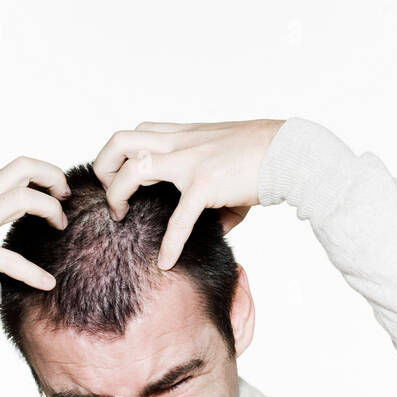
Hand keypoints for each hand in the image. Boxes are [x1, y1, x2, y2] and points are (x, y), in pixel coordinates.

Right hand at [0, 157, 70, 300]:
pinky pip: (10, 260)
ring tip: (61, 229)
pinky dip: (33, 273)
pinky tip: (46, 285)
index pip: (13, 170)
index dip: (42, 174)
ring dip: (51, 211)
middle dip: (53, 177)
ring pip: (23, 200)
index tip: (57, 193)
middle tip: (66, 199)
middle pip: (22, 168)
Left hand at [91, 118, 284, 269]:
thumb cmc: (264, 160)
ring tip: (121, 218)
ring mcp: (191, 161)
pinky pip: (179, 218)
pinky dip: (170, 244)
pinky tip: (166, 263)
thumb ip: (211, 197)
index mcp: (183, 136)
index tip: (119, 182)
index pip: (135, 133)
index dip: (118, 157)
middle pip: (120, 141)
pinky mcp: (206, 184)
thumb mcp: (226, 169)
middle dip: (104, 169)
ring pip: (134, 168)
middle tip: (110, 197)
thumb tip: (211, 230)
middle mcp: (180, 143)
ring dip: (118, 195)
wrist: (292, 153)